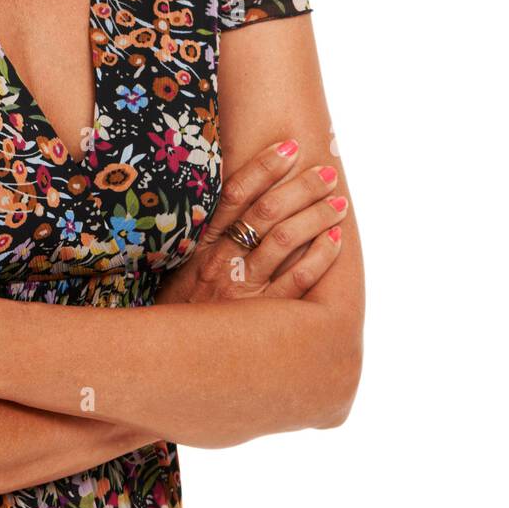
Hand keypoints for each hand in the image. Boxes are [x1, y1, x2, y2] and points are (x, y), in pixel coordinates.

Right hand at [155, 138, 344, 304]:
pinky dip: (319, 258)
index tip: (289, 146)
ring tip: (339, 200)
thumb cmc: (178, 311)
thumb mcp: (178, 270)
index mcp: (200, 244)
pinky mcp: (261, 317)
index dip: (263, 167)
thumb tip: (230, 200)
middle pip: (266, 212)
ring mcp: (242, 288)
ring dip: (316, 216)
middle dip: (300, 187)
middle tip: (327, 171)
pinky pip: (297, 282)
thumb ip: (202, 237)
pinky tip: (335, 241)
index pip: (235, 193)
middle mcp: (221, 261)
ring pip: (285, 241)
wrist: (170, 362)